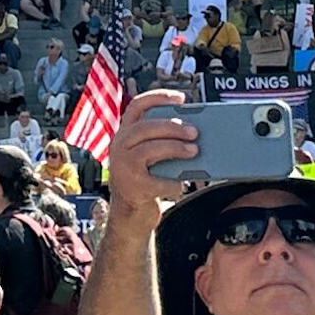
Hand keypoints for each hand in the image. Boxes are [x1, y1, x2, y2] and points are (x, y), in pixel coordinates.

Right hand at [103, 88, 195, 228]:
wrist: (129, 217)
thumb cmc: (144, 182)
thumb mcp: (148, 158)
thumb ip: (161, 143)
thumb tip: (191, 131)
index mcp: (124, 135)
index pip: (137, 107)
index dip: (158, 98)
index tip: (180, 98)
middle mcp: (119, 147)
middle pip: (147, 127)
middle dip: (173, 127)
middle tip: (195, 132)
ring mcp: (123, 167)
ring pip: (151, 149)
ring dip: (176, 148)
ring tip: (194, 151)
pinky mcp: (133, 187)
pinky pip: (159, 180)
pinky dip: (174, 183)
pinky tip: (179, 185)